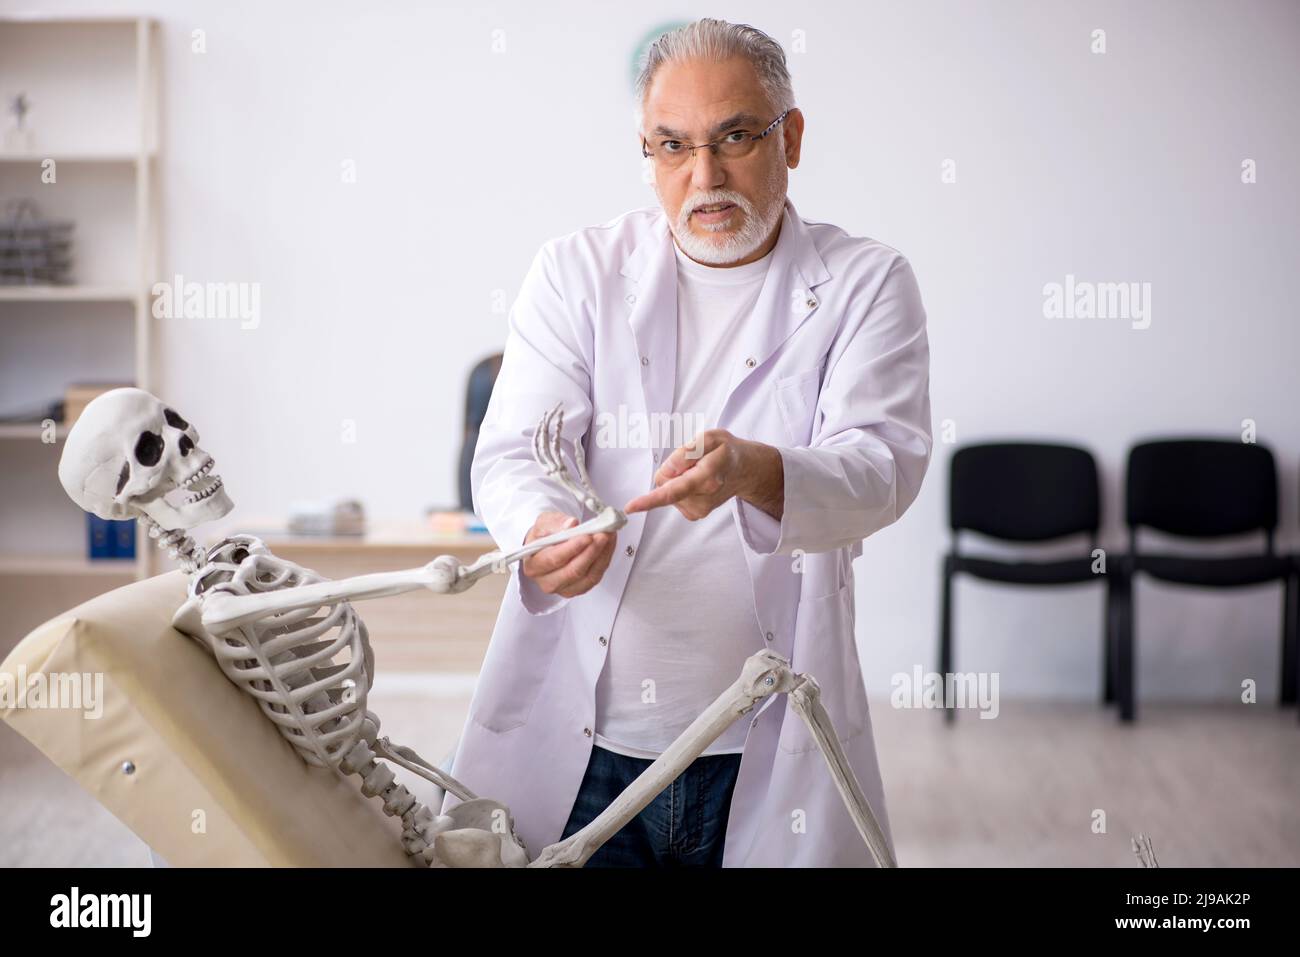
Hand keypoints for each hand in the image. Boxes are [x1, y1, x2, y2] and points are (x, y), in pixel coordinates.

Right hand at [520, 510, 615, 598]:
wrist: (549, 543)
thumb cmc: (544, 535)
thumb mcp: (544, 522)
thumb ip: (555, 523)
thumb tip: (571, 524)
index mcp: (534, 565)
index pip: (554, 559)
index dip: (572, 548)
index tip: (587, 536)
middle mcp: (547, 581)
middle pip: (573, 571)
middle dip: (591, 552)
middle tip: (602, 535)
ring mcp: (564, 588)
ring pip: (588, 576)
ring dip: (602, 555)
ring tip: (608, 537)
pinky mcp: (580, 588)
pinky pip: (596, 577)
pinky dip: (605, 560)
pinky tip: (608, 545)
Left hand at [623, 429, 783, 521]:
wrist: (744, 470)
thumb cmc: (726, 451)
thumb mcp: (710, 438)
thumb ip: (687, 451)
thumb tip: (668, 469)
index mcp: (707, 477)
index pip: (674, 490)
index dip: (650, 499)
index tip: (631, 507)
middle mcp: (703, 497)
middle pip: (665, 483)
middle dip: (672, 469)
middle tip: (694, 461)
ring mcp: (699, 509)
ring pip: (667, 490)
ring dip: (678, 478)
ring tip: (699, 471)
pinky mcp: (695, 514)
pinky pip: (672, 498)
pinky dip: (680, 488)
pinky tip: (696, 481)